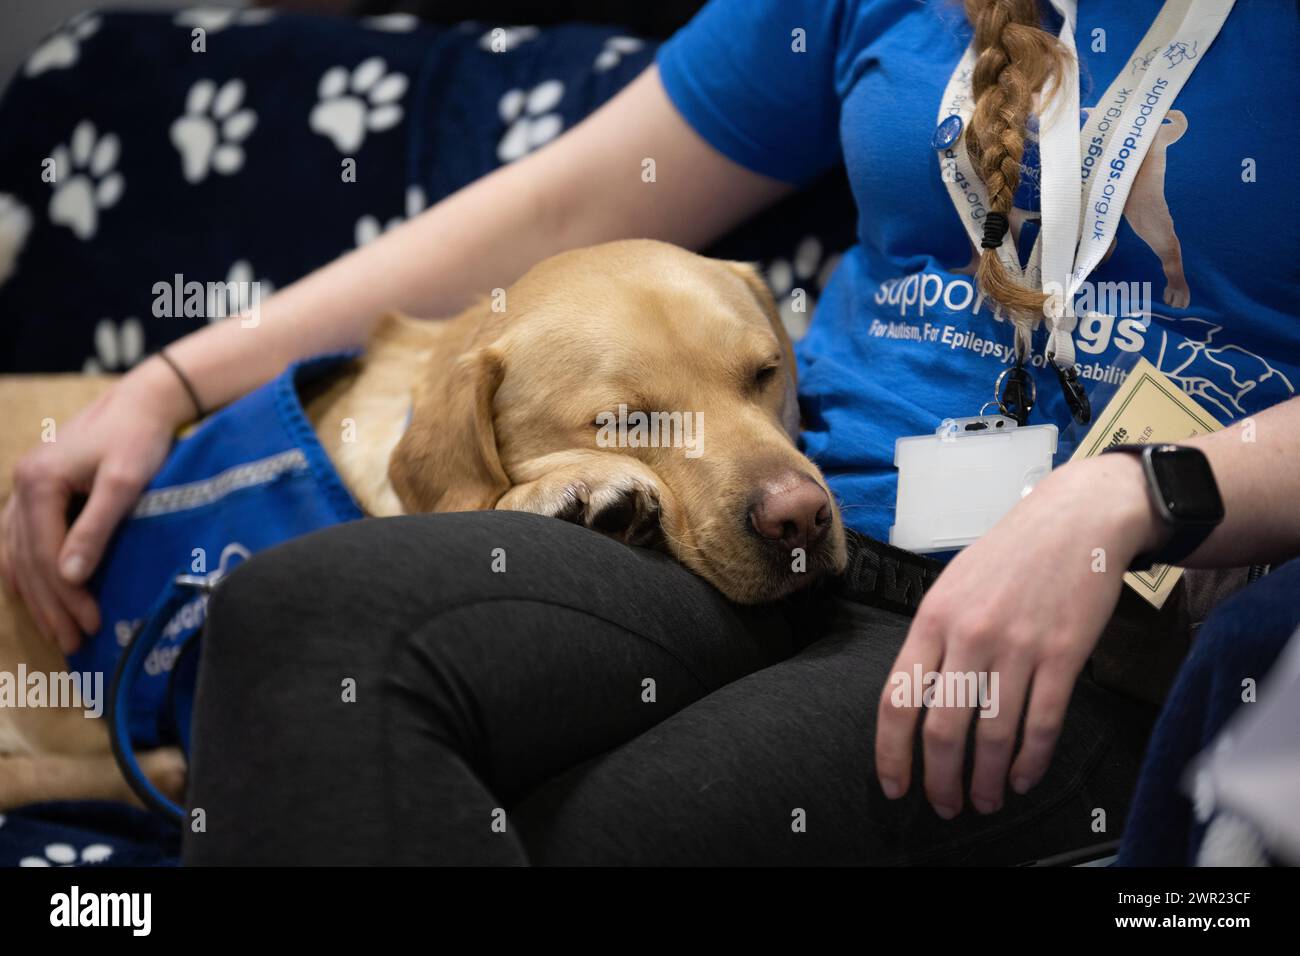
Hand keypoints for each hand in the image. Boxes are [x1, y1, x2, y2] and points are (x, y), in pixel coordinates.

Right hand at [0, 358, 193, 653]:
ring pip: (17, 551)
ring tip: (55, 630)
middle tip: (73, 642)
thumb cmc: (139, 438)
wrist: (143, 401)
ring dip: (34, 593)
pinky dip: (20, 568)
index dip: (65, 595)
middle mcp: (20, 485)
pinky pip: (15, 536)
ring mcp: (23, 486)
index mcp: (37, 483)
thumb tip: (70, 577)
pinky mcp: (35, 487)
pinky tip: (26, 591)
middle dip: (50, 605)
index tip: (89, 625)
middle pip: (28, 559)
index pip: (45, 554)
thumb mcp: (124, 482)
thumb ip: (96, 528)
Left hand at [874, 453, 1164, 817]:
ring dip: (987, 779)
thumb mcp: (951, 587)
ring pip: (994, 734)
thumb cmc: (1008, 556)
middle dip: (940, 779)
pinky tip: (1023, 779)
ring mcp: (1017, 646)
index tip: (895, 785)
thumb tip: (915, 701)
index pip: (897, 699)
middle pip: (942, 728)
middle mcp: (969, 636)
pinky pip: (1042, 722)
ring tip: (986, 800)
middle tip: (945, 805)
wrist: (1074, 520)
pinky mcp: (1063, 654)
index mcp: (932, 620)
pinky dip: (1031, 760)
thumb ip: (932, 641)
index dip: (891, 752)